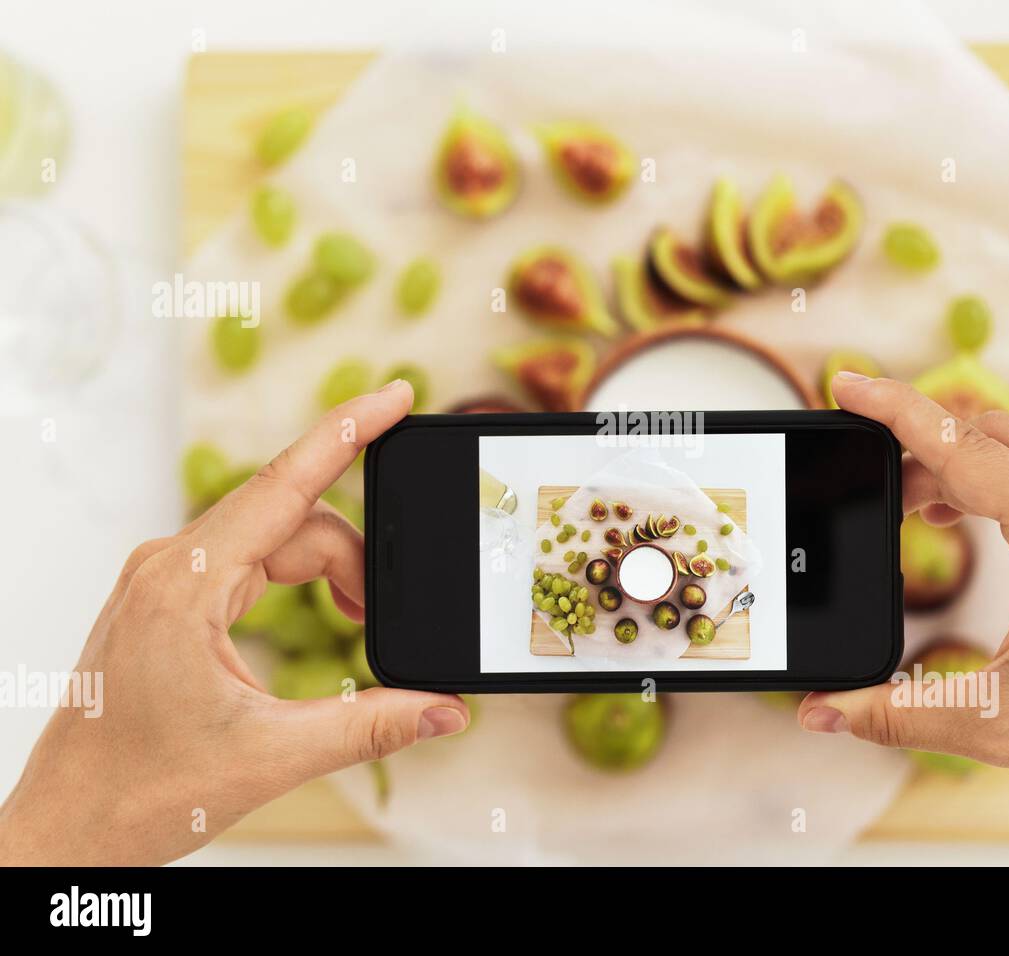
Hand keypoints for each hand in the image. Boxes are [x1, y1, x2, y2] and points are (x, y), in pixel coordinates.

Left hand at [0, 380, 468, 865]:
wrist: (69, 828)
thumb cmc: (140, 791)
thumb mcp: (271, 756)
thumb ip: (370, 726)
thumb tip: (445, 709)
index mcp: (185, 584)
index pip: (284, 484)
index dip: (347, 433)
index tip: (396, 396)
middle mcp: (170, 566)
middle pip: (293, 520)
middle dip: (354, 560)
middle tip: (383, 621)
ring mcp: (165, 579)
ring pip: (274, 542)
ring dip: (327, 574)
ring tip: (358, 625)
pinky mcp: (169, 599)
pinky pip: (250, 562)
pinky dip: (297, 582)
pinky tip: (321, 615)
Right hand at [801, 372, 1008, 864]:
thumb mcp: (991, 723)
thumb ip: (894, 713)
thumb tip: (820, 712)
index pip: (962, 447)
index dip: (895, 411)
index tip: (846, 385)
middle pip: (983, 435)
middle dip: (913, 446)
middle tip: (863, 477)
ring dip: (952, 461)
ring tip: (905, 503)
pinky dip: (989, 476)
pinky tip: (957, 509)